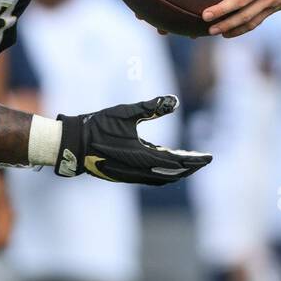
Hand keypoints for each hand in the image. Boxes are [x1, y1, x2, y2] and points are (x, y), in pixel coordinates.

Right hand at [55, 95, 210, 184]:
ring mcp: (130, 176)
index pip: (177, 161)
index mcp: (141, 156)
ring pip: (162, 179)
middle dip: (190, 167)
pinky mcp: (124, 176)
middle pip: (173, 174)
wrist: (71, 144)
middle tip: (204, 160)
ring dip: (178, 172)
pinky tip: (166, 166)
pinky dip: (164, 174)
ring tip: (190, 163)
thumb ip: (150, 107)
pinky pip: (151, 179)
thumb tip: (174, 100)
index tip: (209, 157)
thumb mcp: (125, 112)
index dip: (195, 159)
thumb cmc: (97, 126)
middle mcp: (138, 170)